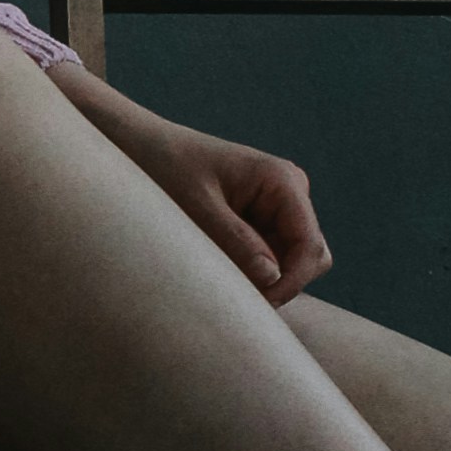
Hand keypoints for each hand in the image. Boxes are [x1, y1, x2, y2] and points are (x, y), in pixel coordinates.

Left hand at [54, 66, 332, 304]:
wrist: (141, 146)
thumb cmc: (165, 167)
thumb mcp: (196, 208)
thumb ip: (236, 242)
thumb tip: (273, 280)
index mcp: (282, 181)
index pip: (310, 247)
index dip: (290, 283)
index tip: (253, 304)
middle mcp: (290, 194)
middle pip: (308, 260)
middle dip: (278, 284)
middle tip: (230, 295)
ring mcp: (277, 209)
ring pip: (288, 266)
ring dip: (259, 279)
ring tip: (212, 273)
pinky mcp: (261, 223)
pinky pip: (268, 262)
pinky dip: (246, 273)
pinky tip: (212, 265)